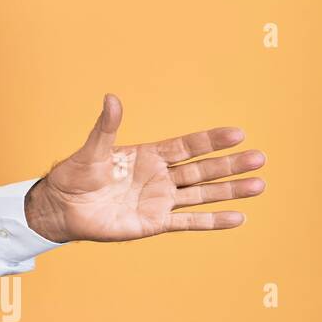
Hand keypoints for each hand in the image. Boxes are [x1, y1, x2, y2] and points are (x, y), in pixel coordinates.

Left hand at [24, 94, 266, 242]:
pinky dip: (212, 221)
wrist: (62, 208)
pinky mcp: (154, 223)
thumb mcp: (92, 150)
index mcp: (148, 156)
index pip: (187, 146)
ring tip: (258, 185)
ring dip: (229, 191)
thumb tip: (111, 98)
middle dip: (230, 165)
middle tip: (259, 158)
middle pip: (202, 169)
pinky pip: (188, 222)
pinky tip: (238, 218)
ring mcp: (159, 201)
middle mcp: (160, 177)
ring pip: (202, 195)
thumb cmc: (74, 176)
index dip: (211, 140)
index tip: (237, 134)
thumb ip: (106, 127)